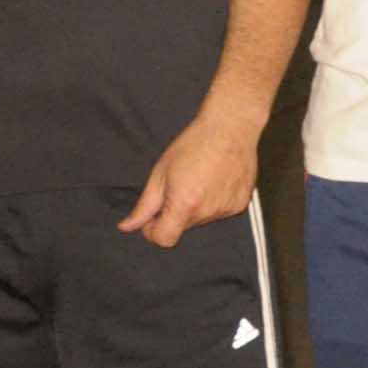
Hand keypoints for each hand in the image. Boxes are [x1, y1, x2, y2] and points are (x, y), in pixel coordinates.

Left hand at [121, 104, 262, 246]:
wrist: (231, 128)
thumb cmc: (194, 144)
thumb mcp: (160, 173)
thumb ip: (144, 206)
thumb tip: (128, 226)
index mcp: (184, 204)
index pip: (164, 239)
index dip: (153, 231)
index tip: (153, 217)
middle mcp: (207, 211)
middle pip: (182, 229)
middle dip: (174, 215)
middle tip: (177, 188)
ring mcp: (227, 209)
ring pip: (201, 221)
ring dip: (194, 208)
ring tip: (198, 181)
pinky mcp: (240, 204)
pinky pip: (219, 213)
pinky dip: (213, 203)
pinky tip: (214, 182)